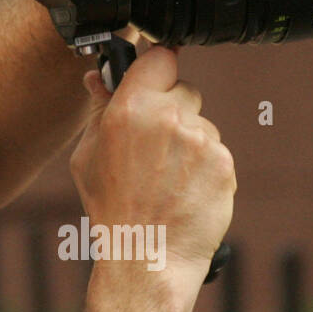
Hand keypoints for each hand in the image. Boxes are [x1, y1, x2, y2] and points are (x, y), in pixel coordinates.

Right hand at [69, 45, 235, 288]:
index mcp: (130, 108)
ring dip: (189, 140)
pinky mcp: (225, 163)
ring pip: (201, 123)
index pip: (159, 57)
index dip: (156, 67)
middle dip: (171, 108)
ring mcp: (201, 140)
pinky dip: (204, 166)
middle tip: (153, 144)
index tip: (155, 75)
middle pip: (184, 90)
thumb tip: (98, 77)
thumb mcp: (88, 154)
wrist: (147, 254)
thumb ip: (99, 109)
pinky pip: (216, 151)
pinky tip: (185, 188)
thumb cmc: (112, 207)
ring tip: (167, 176)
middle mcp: (169, 117)